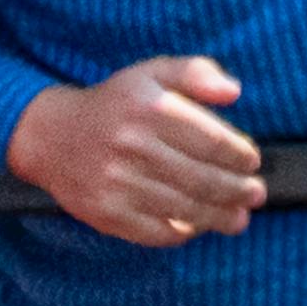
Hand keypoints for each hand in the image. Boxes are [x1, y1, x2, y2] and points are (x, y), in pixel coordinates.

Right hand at [5, 56, 261, 247]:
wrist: (51, 137)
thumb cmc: (114, 103)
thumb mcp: (153, 72)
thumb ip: (197, 72)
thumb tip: (233, 93)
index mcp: (153, 110)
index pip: (211, 140)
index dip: (238, 156)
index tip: (252, 163)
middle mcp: (134, 148)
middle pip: (200, 178)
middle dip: (235, 191)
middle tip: (255, 196)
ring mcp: (117, 185)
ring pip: (181, 208)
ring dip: (217, 217)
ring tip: (237, 220)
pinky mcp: (105, 213)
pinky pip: (152, 231)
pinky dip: (179, 234)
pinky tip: (196, 228)